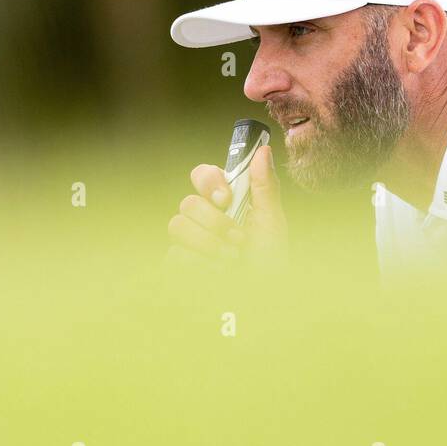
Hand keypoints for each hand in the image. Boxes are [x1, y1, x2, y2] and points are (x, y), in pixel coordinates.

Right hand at [165, 145, 287, 270]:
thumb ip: (265, 186)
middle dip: (216, 223)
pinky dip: (201, 265)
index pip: (202, 175)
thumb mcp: (272, 222)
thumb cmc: (270, 259)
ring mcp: (188, 240)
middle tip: (239, 240)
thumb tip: (263, 150)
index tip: (226, 197)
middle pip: (188, 202)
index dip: (208, 182)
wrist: (261, 296)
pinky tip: (218, 272)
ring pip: (176, 226)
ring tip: (232, 257)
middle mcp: (203, 217)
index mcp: (225, 201)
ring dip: (209, 244)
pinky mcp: (179, 263)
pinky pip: (174, 254)